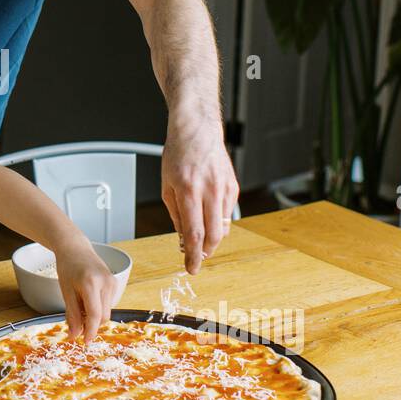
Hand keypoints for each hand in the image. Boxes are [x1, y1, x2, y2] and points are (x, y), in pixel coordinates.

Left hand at [54, 240, 119, 342]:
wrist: (75, 248)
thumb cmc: (67, 268)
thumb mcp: (66, 292)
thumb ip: (72, 314)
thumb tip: (75, 336)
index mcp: (91, 283)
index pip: (95, 314)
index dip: (91, 331)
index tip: (85, 342)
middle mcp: (106, 282)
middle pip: (103, 316)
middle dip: (91, 325)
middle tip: (76, 325)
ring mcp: (113, 282)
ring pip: (107, 311)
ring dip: (95, 316)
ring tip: (80, 306)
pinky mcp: (115, 282)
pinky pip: (108, 303)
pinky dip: (98, 307)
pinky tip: (87, 299)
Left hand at [162, 107, 238, 274]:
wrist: (197, 131)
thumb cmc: (178, 155)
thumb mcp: (167, 186)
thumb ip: (176, 215)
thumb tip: (183, 239)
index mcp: (188, 191)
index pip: (194, 233)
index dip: (193, 256)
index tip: (191, 268)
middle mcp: (209, 190)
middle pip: (213, 235)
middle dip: (205, 252)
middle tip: (196, 257)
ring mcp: (224, 189)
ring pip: (223, 227)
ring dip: (212, 238)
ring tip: (200, 236)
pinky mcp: (233, 187)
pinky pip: (227, 214)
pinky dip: (218, 221)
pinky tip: (208, 215)